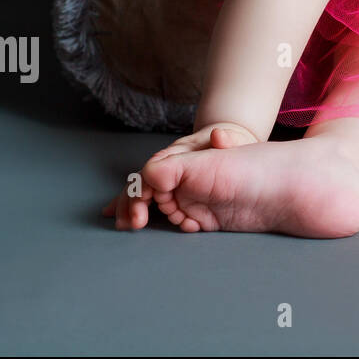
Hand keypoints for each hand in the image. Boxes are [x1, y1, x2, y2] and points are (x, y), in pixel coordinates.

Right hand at [101, 121, 258, 228]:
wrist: (235, 150)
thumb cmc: (231, 145)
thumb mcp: (233, 139)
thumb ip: (227, 139)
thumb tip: (218, 135)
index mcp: (180, 155)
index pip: (154, 170)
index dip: (147, 186)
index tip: (145, 202)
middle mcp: (170, 168)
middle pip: (143, 184)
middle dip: (133, 202)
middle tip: (132, 222)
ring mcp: (172, 183)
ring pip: (143, 195)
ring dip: (130, 209)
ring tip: (122, 224)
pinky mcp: (177, 197)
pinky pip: (153, 204)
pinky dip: (137, 211)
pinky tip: (125, 220)